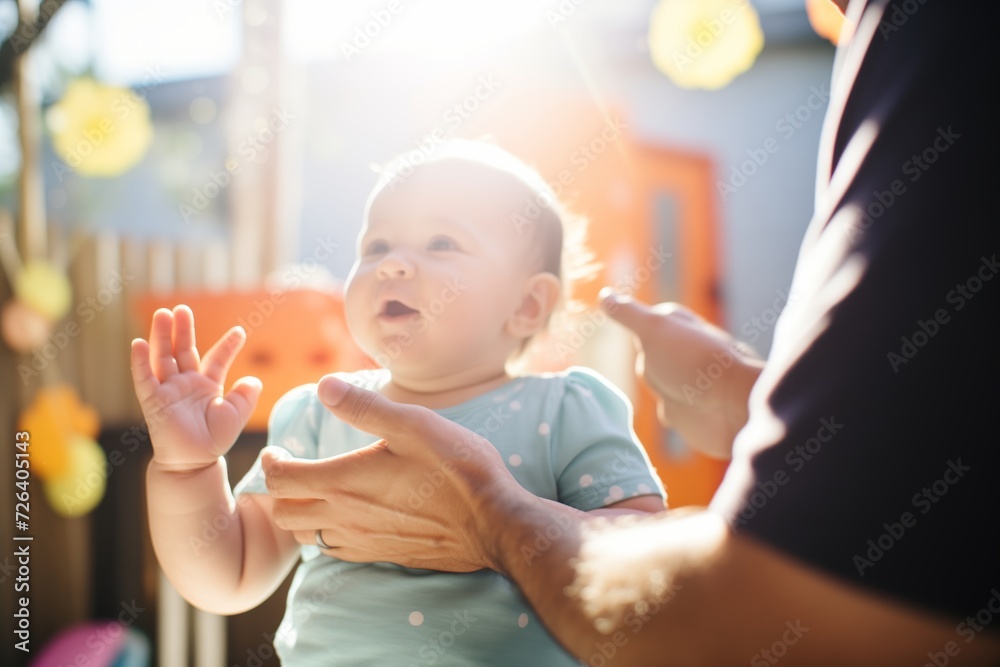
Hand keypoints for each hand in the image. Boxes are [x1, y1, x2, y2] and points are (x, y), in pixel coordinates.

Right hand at [130, 305, 261, 471]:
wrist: (194, 462)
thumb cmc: (214, 440)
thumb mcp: (236, 415)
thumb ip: (245, 396)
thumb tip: (255, 380)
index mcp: (207, 385)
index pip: (217, 359)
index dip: (227, 346)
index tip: (240, 331)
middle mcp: (187, 384)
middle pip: (183, 350)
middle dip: (183, 330)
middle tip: (182, 308)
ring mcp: (169, 390)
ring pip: (164, 358)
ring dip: (162, 336)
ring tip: (163, 314)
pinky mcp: (154, 401)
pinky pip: (144, 378)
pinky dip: (140, 361)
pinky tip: (139, 343)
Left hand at [264, 375, 522, 571]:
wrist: (494, 522)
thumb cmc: (457, 468)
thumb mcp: (413, 424)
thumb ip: (363, 406)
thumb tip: (323, 385)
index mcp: (344, 482)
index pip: (280, 479)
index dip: (270, 462)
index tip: (278, 449)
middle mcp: (345, 518)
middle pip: (283, 515)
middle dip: (278, 491)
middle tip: (292, 470)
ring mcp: (363, 542)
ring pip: (308, 537)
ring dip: (301, 515)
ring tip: (316, 492)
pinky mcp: (383, 556)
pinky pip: (337, 552)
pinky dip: (328, 534)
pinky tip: (348, 517)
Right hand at [600, 289, 762, 458]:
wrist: (731, 408)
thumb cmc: (693, 361)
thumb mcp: (654, 329)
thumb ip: (629, 314)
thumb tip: (604, 295)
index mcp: (678, 329)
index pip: (649, 324)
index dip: (640, 326)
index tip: (629, 326)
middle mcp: (683, 355)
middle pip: (649, 357)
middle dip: (648, 362)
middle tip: (664, 363)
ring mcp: (686, 386)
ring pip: (659, 384)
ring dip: (660, 386)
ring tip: (672, 385)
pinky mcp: (688, 414)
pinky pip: (668, 410)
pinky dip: (667, 410)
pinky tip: (671, 411)